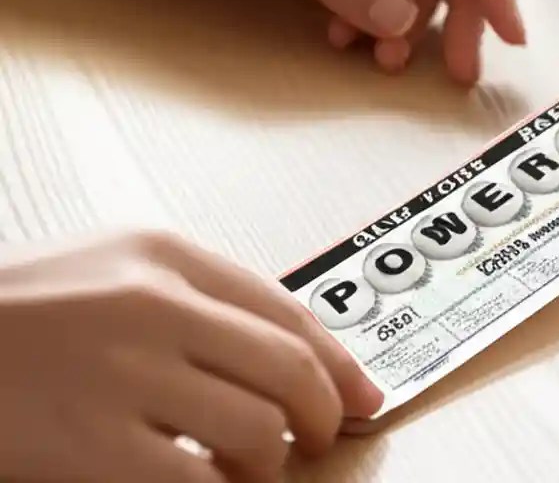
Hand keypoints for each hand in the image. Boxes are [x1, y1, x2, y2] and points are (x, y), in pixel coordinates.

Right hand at [0, 231, 383, 482]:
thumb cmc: (11, 318)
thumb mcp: (105, 271)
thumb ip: (196, 299)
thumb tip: (294, 354)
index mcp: (161, 255)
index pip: (290, 309)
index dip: (342, 363)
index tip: (366, 397)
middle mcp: (151, 305)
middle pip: (291, 371)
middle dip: (323, 417)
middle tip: (319, 440)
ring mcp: (122, 375)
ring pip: (257, 432)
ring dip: (266, 465)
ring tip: (244, 469)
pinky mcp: (90, 447)